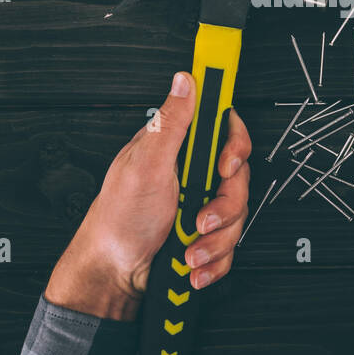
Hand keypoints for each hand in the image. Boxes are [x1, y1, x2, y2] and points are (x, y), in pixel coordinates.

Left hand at [44, 71, 252, 319]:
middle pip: (238, 178)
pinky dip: (213, 260)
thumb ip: (171, 123)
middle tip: (199, 218)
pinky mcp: (206, 233)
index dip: (233, 146)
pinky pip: (230, 245)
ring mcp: (200, 204)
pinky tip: (192, 263)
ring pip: (238, 215)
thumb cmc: (118, 220)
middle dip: (224, 207)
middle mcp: (192, 173)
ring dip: (216, 240)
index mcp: (179, 148)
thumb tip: (184, 80)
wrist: (115, 274)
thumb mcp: (145, 166)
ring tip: (189, 248)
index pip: (224, 129)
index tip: (224, 166)